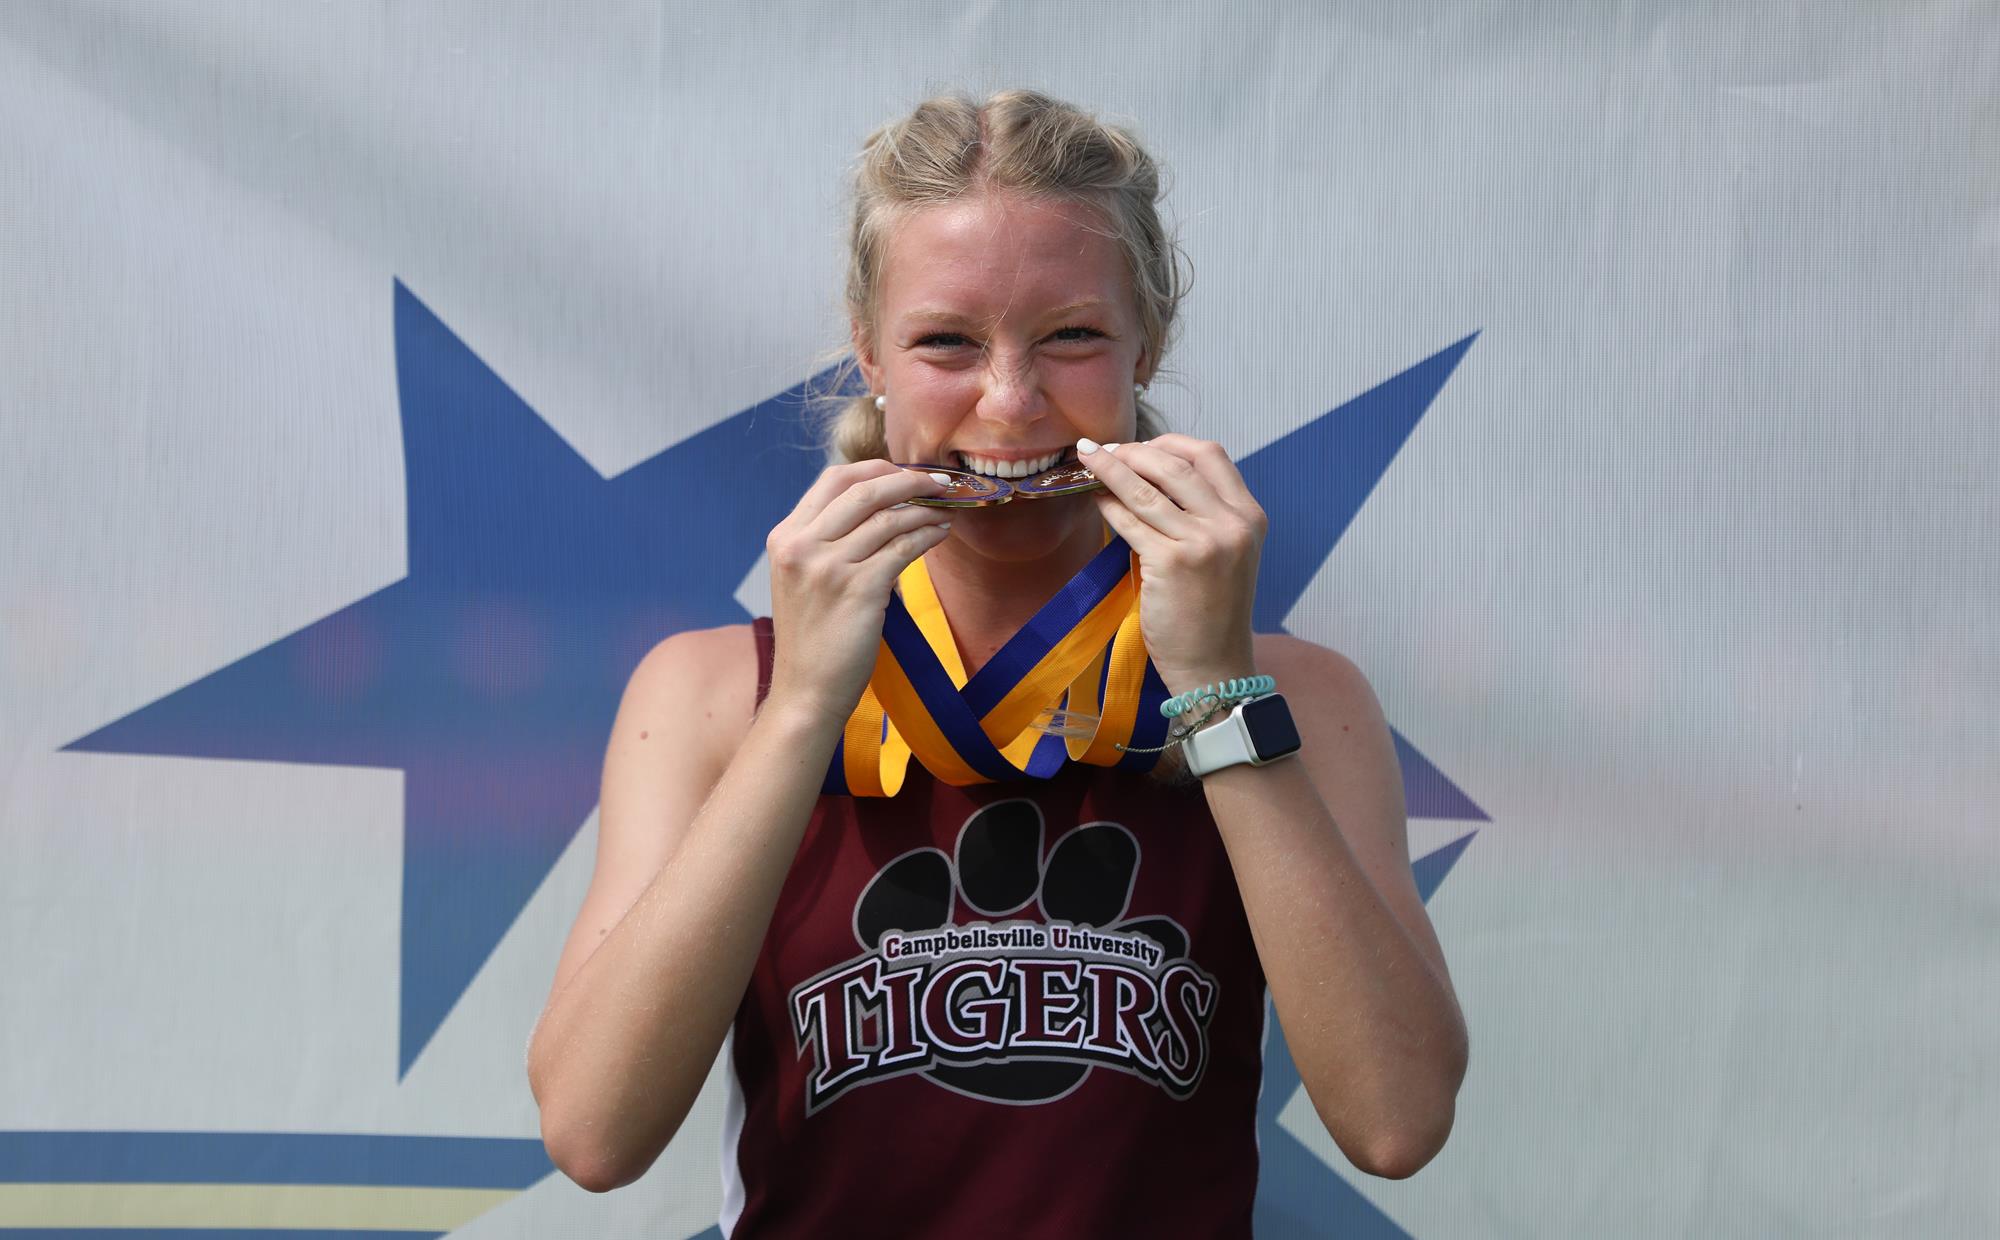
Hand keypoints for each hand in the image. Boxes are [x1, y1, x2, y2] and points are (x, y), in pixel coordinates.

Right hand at [763, 461, 954, 720]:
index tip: (905, 472)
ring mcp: (828, 568)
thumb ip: (827, 540)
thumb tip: (879, 507)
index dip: (875, 468)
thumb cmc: (813, 638)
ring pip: (888, 517)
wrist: (806, 691)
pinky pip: (903, 547)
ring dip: (925, 509)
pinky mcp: (859, 590)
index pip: (833, 479)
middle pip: (863, 488)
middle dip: (908, 480)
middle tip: (939, 482)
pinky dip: (927, 535)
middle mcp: (802, 546)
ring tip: (945, 511)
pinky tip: (940, 534)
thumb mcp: (803, 578)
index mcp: (785, 537)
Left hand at [1081, 434, 1266, 694]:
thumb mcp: (1226, 555)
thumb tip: (1151, 475)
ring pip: (1147, 488)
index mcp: (1249, 517)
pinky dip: (1108, 502)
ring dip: (1112, 468)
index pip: (1211, 455)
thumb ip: (1203, 516)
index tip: (1142, 446)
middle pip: (1176, 463)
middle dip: (1134, 451)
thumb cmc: (1212, 614)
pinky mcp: (1171, 563)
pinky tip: (1094, 496)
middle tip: (1105, 450)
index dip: (1171, 443)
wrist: (1214, 667)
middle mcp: (1231, 524)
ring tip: (1089, 460)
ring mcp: (1203, 543)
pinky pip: (1130, 519)